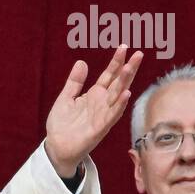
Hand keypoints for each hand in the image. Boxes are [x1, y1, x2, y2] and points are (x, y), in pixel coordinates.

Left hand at [43, 45, 143, 177]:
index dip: (116, 62)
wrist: (57, 146)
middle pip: (118, 82)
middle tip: (138, 54)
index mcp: (95, 95)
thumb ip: (74, 82)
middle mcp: (103, 103)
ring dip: (125, 82)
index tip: (123, 47)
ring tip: (131, 67)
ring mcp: (103, 115)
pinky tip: (126, 94)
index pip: (109, 75)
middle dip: (128, 69)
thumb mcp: (65, 98)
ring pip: (117, 96)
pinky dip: (120, 105)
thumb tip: (82, 62)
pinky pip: (113, 115)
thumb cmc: (62, 124)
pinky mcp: (101, 127)